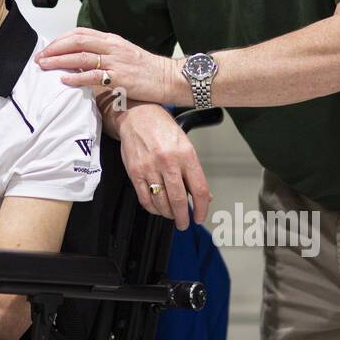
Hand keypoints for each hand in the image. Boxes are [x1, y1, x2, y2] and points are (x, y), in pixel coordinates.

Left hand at [35, 29, 180, 104]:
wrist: (168, 78)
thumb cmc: (146, 68)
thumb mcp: (124, 53)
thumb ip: (104, 52)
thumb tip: (81, 58)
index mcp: (111, 40)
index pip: (80, 33)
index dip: (60, 39)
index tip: (47, 47)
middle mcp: (112, 47)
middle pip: (76, 41)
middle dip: (54, 48)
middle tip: (40, 57)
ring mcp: (115, 62)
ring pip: (81, 57)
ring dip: (59, 61)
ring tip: (44, 66)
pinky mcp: (119, 78)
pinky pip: (93, 76)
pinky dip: (76, 77)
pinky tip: (64, 79)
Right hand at [117, 104, 212, 229]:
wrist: (137, 115)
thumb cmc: (162, 128)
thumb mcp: (185, 145)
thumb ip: (194, 171)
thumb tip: (205, 195)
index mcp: (186, 154)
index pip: (199, 189)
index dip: (201, 208)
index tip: (199, 216)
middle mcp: (168, 161)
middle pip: (178, 199)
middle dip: (183, 217)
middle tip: (184, 223)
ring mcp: (150, 167)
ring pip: (161, 202)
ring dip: (167, 213)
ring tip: (170, 214)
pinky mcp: (134, 171)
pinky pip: (144, 198)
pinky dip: (152, 208)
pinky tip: (157, 208)